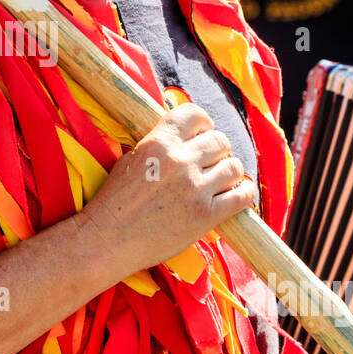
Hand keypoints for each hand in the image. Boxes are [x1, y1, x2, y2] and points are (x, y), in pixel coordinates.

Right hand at [80, 102, 254, 276]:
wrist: (108, 239)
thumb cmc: (115, 202)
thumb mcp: (131, 159)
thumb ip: (160, 144)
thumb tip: (185, 136)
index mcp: (159, 143)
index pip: (194, 114)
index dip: (204, 122)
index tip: (204, 131)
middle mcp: (181, 161)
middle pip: (219, 141)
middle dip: (218, 149)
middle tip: (211, 161)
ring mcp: (196, 188)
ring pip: (233, 167)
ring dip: (229, 171)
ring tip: (221, 179)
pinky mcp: (206, 215)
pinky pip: (242, 196)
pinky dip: (244, 193)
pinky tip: (238, 193)